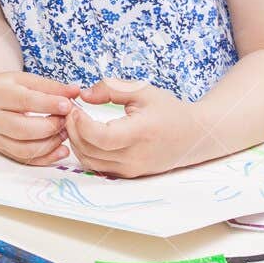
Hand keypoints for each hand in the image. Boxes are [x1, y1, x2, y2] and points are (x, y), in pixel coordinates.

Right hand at [0, 71, 81, 164]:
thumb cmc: (12, 88)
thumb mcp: (29, 80)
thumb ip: (52, 87)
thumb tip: (75, 92)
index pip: (24, 101)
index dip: (48, 105)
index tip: (68, 105)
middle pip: (21, 128)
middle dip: (49, 127)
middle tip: (66, 121)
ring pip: (23, 148)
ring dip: (50, 144)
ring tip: (64, 134)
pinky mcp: (1, 149)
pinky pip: (25, 159)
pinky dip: (46, 157)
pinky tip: (61, 150)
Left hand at [65, 77, 208, 177]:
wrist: (194, 136)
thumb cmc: (168, 110)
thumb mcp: (142, 90)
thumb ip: (111, 89)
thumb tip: (83, 95)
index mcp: (140, 133)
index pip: (100, 137)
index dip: (80, 123)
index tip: (75, 108)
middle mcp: (135, 156)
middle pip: (90, 150)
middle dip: (72, 130)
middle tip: (69, 112)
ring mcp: (131, 169)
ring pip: (90, 162)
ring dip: (76, 142)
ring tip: (76, 123)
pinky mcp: (129, 174)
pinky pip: (98, 167)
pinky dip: (86, 152)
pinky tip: (86, 135)